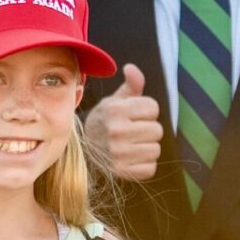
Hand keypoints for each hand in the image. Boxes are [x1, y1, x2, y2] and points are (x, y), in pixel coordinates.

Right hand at [84, 63, 162, 181]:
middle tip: (132, 132)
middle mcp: (116, 131)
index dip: (146, 111)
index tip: (134, 116)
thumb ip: (130, 85)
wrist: (82, 150)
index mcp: (115, 110)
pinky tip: (130, 160)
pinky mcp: (122, 172)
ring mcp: (119, 153)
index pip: (153, 107)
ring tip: (131, 146)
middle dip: (147, 130)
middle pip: (157, 130)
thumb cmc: (104, 122)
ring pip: (155, 149)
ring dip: (146, 148)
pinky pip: (150, 168)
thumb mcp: (114, 101)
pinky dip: (143, 166)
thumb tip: (132, 68)